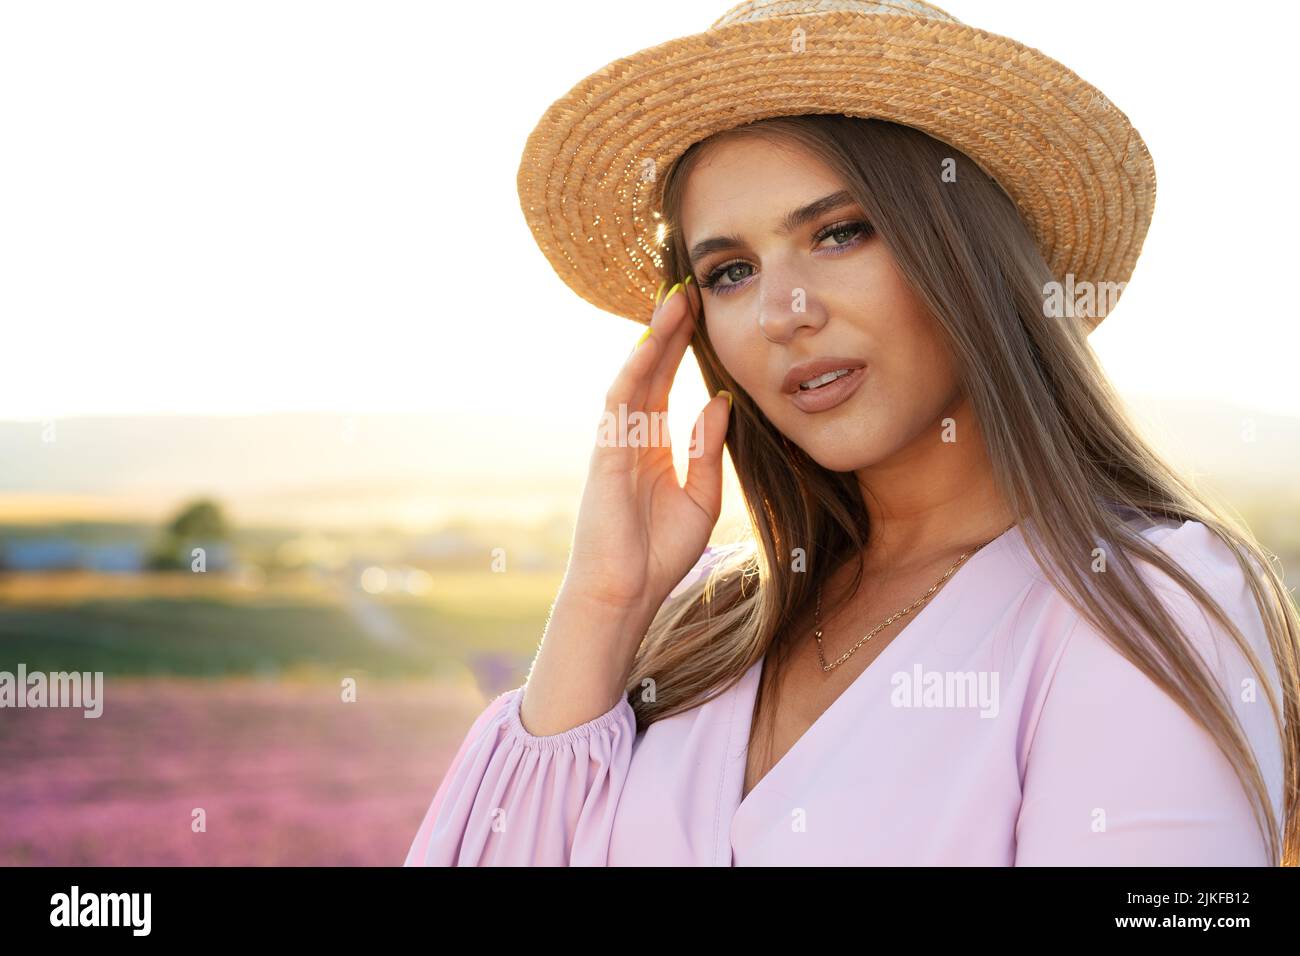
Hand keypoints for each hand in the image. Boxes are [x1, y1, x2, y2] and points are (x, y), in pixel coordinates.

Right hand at [561, 275, 730, 616]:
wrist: (626, 594)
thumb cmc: (659, 555)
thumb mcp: (701, 498)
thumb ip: (707, 450)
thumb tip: (722, 402)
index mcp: (652, 446)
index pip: (667, 383)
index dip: (683, 347)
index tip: (702, 311)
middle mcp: (631, 437)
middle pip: (651, 370)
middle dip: (670, 328)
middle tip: (691, 287)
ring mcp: (615, 443)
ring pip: (634, 376)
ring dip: (655, 337)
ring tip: (676, 298)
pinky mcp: (606, 454)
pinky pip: (620, 403)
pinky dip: (635, 370)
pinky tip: (654, 343)